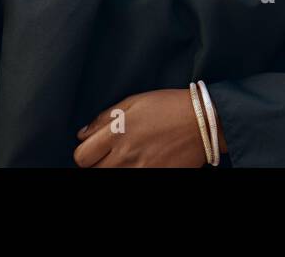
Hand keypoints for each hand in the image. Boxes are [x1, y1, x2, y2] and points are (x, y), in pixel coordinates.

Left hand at [74, 89, 211, 166]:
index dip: (85, 154)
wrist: (203, 121)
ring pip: (111, 178)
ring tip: (127, 160)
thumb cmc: (168, 106)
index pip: (82, 156)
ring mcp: (140, 169)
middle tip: (110, 157)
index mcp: (117, 132)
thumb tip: (82, 134)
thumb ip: (104, 118)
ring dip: (114, 170)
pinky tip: (140, 164)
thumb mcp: (134, 101)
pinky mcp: (155, 177)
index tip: (94, 151)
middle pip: (93, 172)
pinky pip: (133, 182)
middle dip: (98, 165)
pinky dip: (132, 174)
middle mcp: (125, 154)